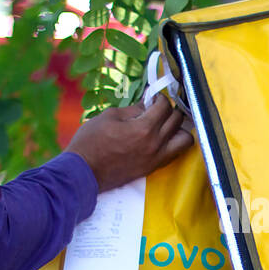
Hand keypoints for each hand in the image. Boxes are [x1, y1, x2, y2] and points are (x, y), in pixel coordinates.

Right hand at [65, 94, 192, 191]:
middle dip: (169, 109)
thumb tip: (148, 103)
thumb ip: (134, 109)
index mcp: (144, 128)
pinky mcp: (153, 168)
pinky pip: (175, 152)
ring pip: (184, 138)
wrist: (84, 172)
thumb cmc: (91, 142)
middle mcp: (156, 144)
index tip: (153, 97)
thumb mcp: (109, 117)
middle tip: (158, 108)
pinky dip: (174, 142)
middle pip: (177, 120)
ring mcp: (157, 158)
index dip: (160, 97)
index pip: (164, 106)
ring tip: (166, 124)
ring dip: (179, 128)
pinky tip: (162, 138)